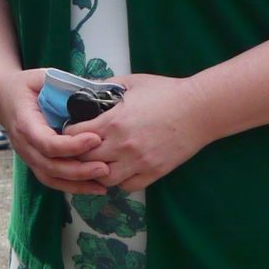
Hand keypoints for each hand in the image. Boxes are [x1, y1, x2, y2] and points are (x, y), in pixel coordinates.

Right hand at [0, 70, 114, 195]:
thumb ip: (64, 85)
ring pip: (50, 178)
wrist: (4, 96)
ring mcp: (28, 156)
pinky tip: (93, 187)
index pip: (46, 142)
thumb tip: (95, 91)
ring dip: (77, 184)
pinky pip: (51, 180)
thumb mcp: (41, 77)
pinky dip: (72, 186)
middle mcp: (24, 144)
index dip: (71, 145)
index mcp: (25, 122)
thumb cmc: (26, 86)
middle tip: (105, 167)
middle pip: (50, 166)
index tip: (95, 138)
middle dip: (79, 170)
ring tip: (103, 185)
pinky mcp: (35, 162)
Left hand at [67, 72, 214, 192]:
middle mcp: (122, 146)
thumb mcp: (132, 82)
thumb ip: (105, 86)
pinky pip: (127, 186)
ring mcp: (138, 162)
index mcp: (113, 122)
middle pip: (84, 161)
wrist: (199, 109)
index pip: (74, 136)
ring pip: (104, 179)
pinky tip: (121, 170)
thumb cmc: (166, 92)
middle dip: (78, 155)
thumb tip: (84, 88)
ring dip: (98, 171)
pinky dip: (120, 181)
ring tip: (100, 162)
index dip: (68, 134)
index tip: (71, 131)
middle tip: (80, 149)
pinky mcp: (153, 173)